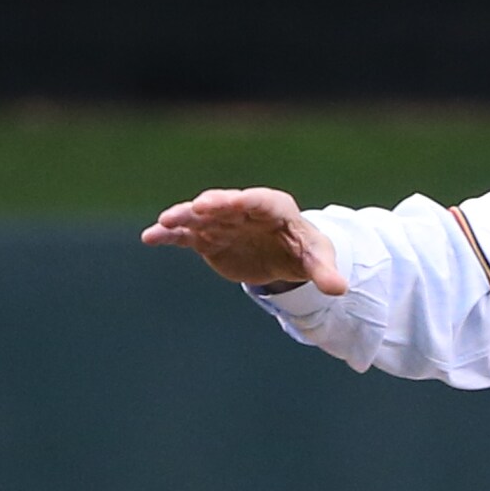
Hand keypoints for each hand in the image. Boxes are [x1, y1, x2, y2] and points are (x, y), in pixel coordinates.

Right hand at [139, 187, 347, 295]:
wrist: (283, 255)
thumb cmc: (302, 251)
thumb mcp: (316, 260)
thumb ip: (325, 273)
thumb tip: (339, 289)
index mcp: (274, 208)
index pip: (260, 201)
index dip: (246, 201)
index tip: (233, 201)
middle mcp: (243, 209)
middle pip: (225, 204)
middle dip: (212, 205)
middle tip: (197, 207)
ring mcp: (222, 222)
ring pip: (200, 216)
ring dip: (183, 217)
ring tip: (165, 222)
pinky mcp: (208, 238)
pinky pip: (185, 235)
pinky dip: (168, 235)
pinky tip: (149, 238)